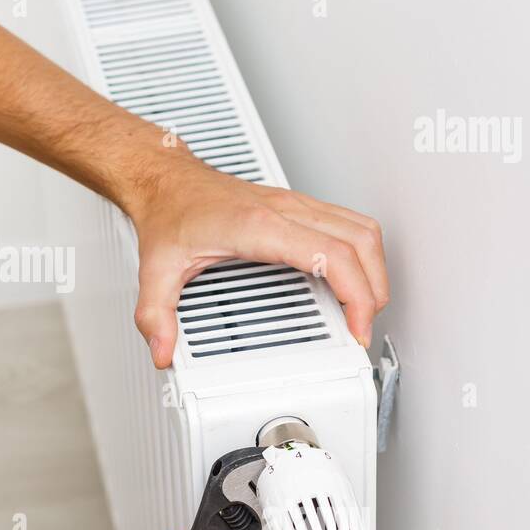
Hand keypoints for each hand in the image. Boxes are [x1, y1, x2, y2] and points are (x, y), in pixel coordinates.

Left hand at [125, 155, 388, 367]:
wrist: (167, 179)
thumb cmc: (170, 212)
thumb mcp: (155, 269)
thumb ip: (155, 314)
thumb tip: (162, 350)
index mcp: (258, 226)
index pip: (330, 256)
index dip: (355, 295)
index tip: (356, 328)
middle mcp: (284, 209)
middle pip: (358, 243)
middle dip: (373, 290)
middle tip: (362, 327)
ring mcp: (294, 204)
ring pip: (361, 228)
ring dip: (374, 269)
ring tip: (364, 306)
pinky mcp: (296, 205)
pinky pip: (346, 223)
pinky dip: (359, 252)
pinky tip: (348, 276)